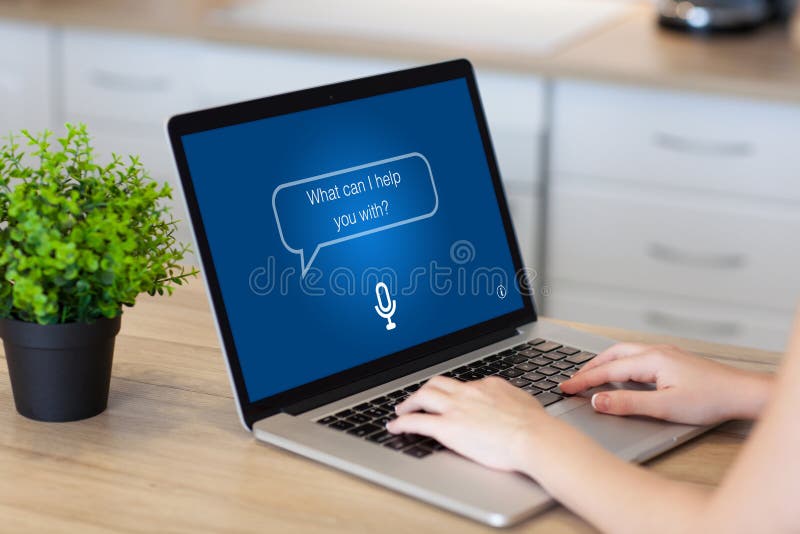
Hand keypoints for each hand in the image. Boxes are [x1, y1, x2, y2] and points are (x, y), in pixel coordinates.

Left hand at [387, 376, 568, 471]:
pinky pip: (417, 422)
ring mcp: (456, 408)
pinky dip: (401, 423)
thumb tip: (511, 404)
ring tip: (401, 410)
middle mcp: (468, 392)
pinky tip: (395, 427)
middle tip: (417, 399)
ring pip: (423, 396)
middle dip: (424, 390)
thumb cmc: (536, 426)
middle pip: (437, 383)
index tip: (448, 399)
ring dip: (409, 402)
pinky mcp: (447, 427)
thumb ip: (511, 401)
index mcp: (487, 386)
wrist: (534, 437)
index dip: (453, 393)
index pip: (463, 385)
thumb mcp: (524, 403)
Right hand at [560, 343, 771, 424]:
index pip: (607, 370)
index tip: (565, 387)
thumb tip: (598, 401)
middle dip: (590, 366)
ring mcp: (666, 353)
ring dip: (604, 363)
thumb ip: (628, 404)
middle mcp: (656, 351)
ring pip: (625, 353)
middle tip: (573, 380)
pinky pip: (637, 356)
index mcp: (651, 360)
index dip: (584, 380)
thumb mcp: (664, 407)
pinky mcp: (673, 360)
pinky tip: (621, 373)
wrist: (742, 393)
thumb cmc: (710, 400)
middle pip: (612, 354)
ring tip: (590, 375)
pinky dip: (620, 363)